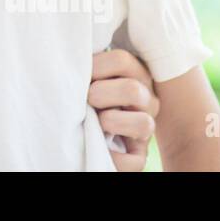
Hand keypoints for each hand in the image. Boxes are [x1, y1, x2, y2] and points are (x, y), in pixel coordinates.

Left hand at [89, 48, 159, 171]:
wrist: (96, 126)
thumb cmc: (89, 91)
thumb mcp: (91, 74)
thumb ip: (88, 65)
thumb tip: (72, 60)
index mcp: (135, 73)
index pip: (121, 60)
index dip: (96, 66)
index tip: (83, 74)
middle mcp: (147, 99)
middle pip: (132, 90)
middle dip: (100, 94)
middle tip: (87, 99)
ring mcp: (147, 126)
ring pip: (143, 124)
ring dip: (111, 122)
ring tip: (96, 122)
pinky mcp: (139, 155)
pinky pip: (135, 161)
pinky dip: (114, 158)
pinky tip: (100, 147)